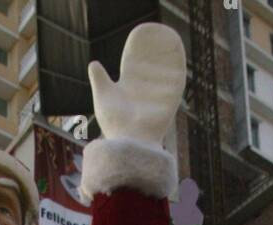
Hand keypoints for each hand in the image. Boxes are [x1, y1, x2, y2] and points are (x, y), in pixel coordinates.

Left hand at [88, 23, 185, 145]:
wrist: (130, 143)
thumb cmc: (115, 124)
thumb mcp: (104, 96)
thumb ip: (100, 79)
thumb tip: (93, 63)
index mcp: (130, 91)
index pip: (136, 69)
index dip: (138, 55)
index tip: (140, 41)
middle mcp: (145, 93)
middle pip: (153, 69)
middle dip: (156, 54)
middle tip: (157, 35)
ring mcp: (158, 97)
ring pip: (166, 73)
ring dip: (169, 57)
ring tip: (170, 38)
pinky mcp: (169, 101)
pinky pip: (177, 80)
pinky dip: (179, 65)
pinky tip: (177, 50)